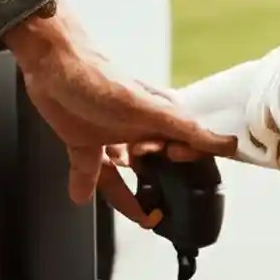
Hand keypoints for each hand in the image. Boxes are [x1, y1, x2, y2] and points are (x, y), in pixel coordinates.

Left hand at [3, 0, 236, 226]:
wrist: (51, 62)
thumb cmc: (99, 78)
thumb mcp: (148, 109)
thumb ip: (186, 130)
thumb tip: (228, 144)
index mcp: (160, 117)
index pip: (187, 147)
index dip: (186, 163)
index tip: (178, 172)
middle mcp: (139, 127)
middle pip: (156, 165)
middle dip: (161, 186)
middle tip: (159, 206)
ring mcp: (110, 135)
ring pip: (125, 174)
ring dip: (131, 197)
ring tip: (142, 216)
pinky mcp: (83, 139)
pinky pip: (90, 170)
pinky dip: (86, 185)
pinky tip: (83, 196)